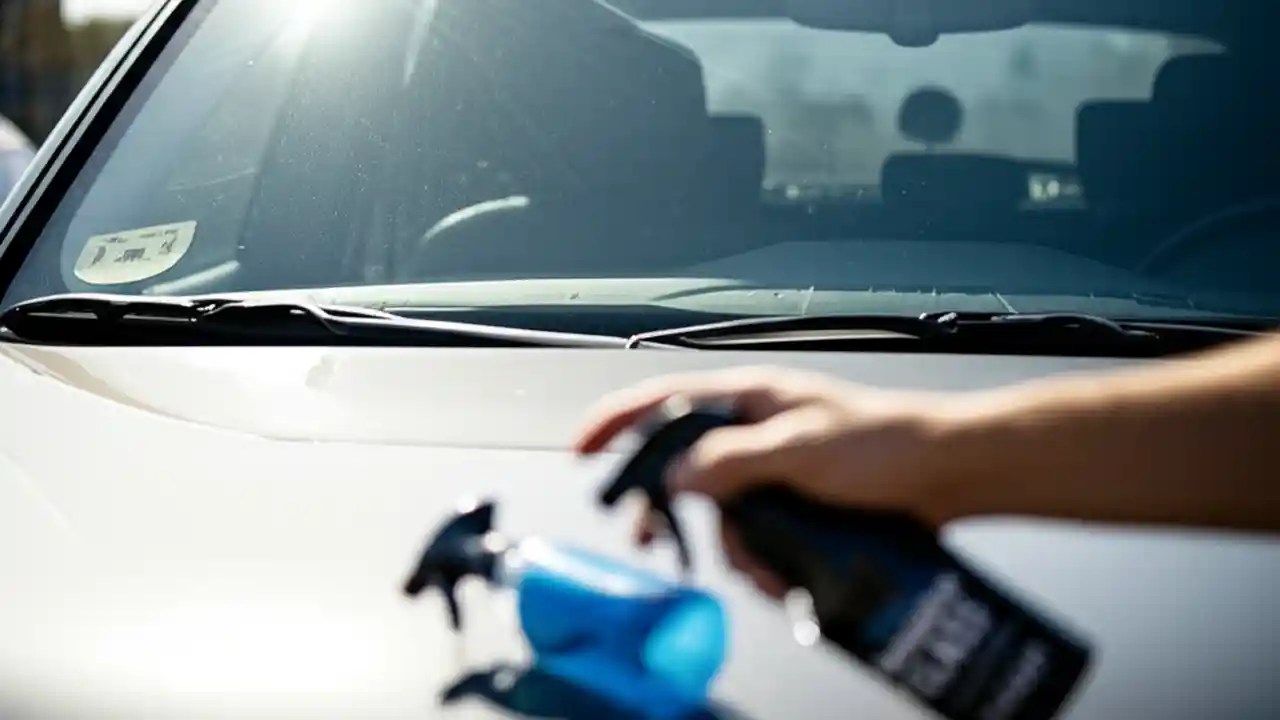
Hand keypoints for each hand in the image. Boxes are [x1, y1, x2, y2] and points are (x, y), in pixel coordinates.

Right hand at [574, 367, 968, 597]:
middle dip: (670, 506)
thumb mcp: (801, 449)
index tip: (584, 447)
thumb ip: (732, 460)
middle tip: (651, 535)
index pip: (666, 400)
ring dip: (730, 543)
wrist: (949, 472)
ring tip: (758, 566)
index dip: (619, 419)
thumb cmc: (888, 442)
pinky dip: (760, 556)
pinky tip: (781, 572)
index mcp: (751, 399)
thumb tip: (677, 474)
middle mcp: (756, 430)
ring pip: (721, 509)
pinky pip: (755, 530)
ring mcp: (774, 467)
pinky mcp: (795, 501)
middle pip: (684, 464)